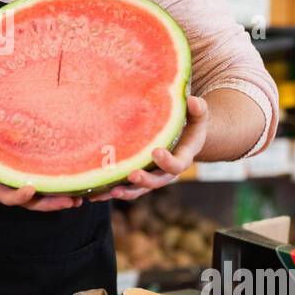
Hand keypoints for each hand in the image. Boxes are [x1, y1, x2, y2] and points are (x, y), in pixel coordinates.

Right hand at [0, 137, 81, 211]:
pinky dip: (58, 182)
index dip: (19, 196)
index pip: (6, 196)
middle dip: (50, 204)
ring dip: (59, 196)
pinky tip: (75, 178)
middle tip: (70, 202)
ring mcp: (17, 181)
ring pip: (40, 194)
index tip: (31, 190)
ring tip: (80, 197)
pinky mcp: (25, 170)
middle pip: (30, 202)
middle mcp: (8, 187)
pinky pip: (42, 179)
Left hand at [88, 94, 209, 201]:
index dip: (167, 161)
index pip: (177, 165)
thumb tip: (193, 101)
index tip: (156, 152)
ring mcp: (152, 177)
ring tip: (110, 191)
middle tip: (132, 175)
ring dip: (125, 192)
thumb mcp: (198, 116)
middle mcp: (166, 172)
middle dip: (144, 180)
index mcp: (182, 158)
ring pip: (139, 189)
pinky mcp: (138, 178)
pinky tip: (95, 193)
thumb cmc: (190, 125)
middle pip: (157, 182)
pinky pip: (126, 187)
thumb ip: (198, 110)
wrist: (184, 139)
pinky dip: (111, 191)